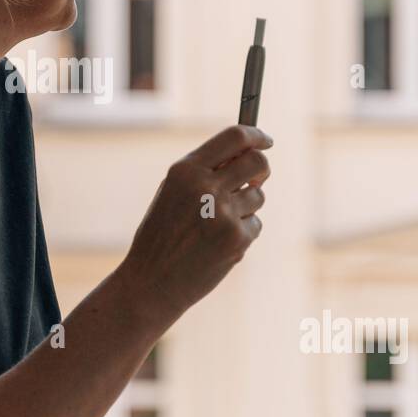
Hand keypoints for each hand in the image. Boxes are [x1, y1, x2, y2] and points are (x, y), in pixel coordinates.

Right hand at [118, 125, 272, 331]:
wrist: (152, 281)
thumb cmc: (162, 234)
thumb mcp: (173, 192)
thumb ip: (205, 171)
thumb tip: (248, 153)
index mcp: (186, 170)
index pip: (234, 137)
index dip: (256, 135)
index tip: (265, 140)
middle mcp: (205, 187)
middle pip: (257, 162)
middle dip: (262, 168)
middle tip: (257, 178)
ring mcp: (223, 213)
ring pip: (258, 196)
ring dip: (247, 206)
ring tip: (218, 224)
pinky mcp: (237, 238)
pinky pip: (254, 224)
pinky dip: (242, 232)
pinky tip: (218, 245)